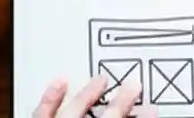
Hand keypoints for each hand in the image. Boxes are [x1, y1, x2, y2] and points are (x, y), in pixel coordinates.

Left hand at [32, 77, 155, 117]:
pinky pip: (41, 114)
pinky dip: (50, 98)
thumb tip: (138, 116)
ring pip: (73, 111)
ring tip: (100, 79)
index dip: (140, 117)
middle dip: (121, 102)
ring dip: (88, 94)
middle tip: (133, 86)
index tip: (151, 108)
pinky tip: (59, 81)